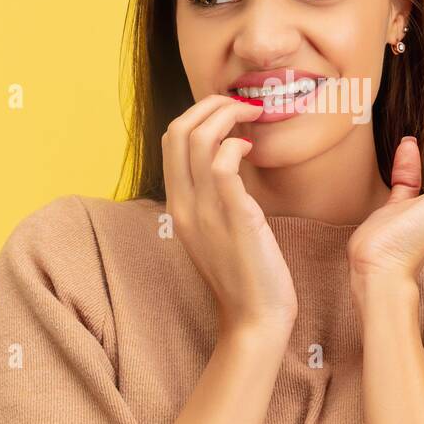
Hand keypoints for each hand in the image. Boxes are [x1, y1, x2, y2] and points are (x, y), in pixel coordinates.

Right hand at [162, 94, 297, 336]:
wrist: (254, 319)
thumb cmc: (244, 274)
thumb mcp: (216, 231)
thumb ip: (213, 198)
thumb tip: (228, 160)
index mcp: (177, 206)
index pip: (169, 141)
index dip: (197, 115)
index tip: (229, 113)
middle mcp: (183, 206)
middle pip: (177, 131)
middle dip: (210, 105)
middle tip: (243, 105)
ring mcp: (204, 211)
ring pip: (197, 139)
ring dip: (227, 115)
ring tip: (252, 116)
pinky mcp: (233, 218)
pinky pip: (223, 164)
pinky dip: (236, 144)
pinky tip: (252, 150)